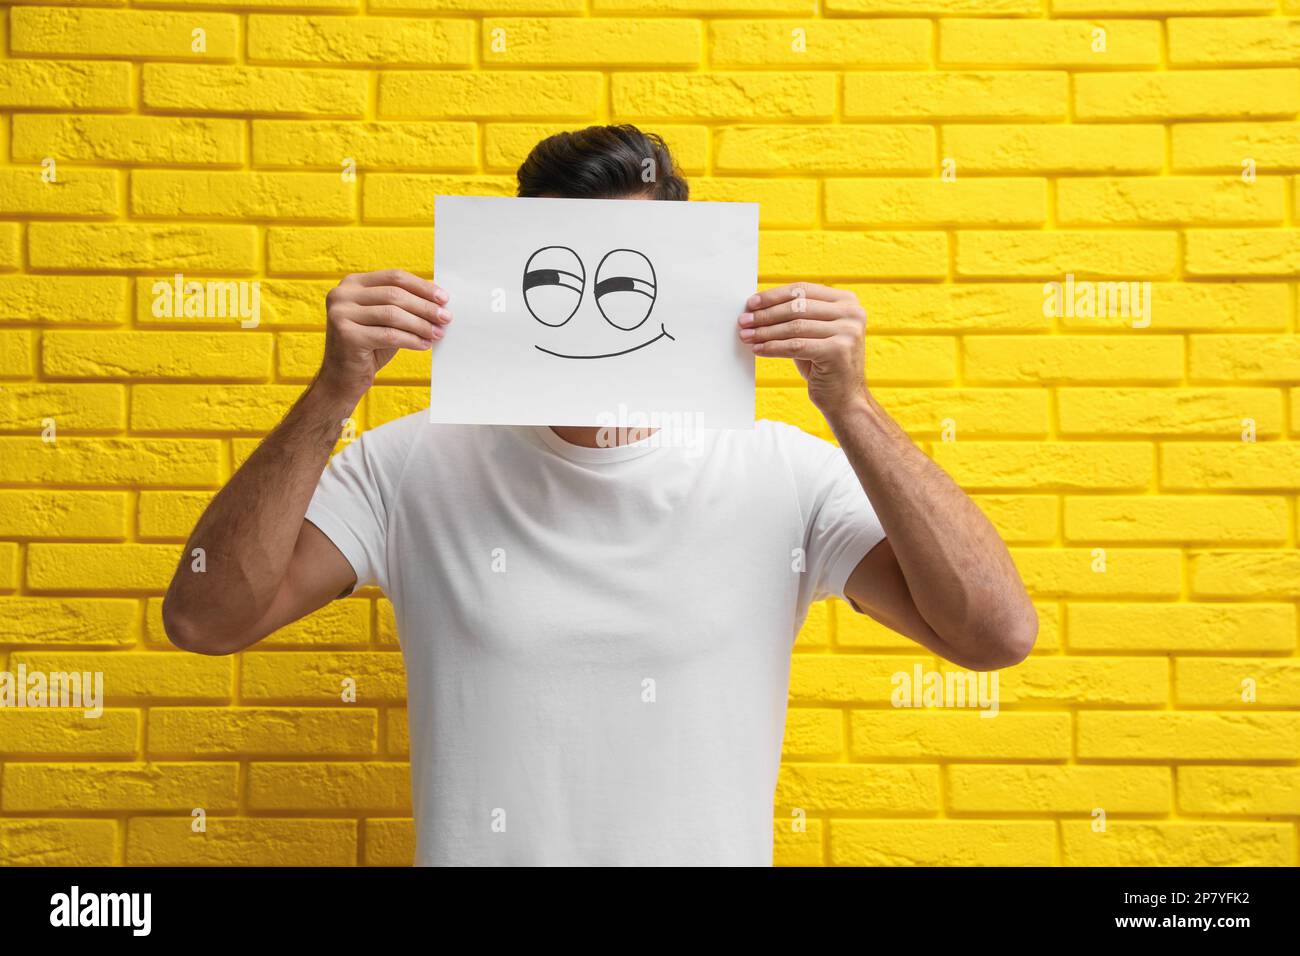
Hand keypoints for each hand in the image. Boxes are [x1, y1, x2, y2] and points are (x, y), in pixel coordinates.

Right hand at [315, 269, 451, 403]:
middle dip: (425, 306)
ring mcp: (341, 314)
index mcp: (352, 284)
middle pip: (394, 294)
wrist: (343, 378)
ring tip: (438, 333)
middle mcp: (342, 295)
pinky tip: (425, 344)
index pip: (393, 278)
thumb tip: (439, 302)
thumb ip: (403, 306)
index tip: (444, 298)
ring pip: (392, 314)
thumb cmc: (370, 346)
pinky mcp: (346, 335)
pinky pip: (389, 335)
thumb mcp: (385, 320)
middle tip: (446, 317)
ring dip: (421, 324)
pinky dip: (411, 340)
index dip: (421, 286)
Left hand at [738, 283, 867, 417]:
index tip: (751, 303)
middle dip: (766, 314)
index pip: (803, 290)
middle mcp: (852, 313)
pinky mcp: (838, 351)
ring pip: (795, 326)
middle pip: (798, 306)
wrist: (846, 398)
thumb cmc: (824, 365)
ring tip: (746, 335)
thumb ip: (795, 317)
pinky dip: (773, 347)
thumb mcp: (813, 334)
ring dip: (766, 331)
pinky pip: (796, 346)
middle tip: (744, 321)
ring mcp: (848, 331)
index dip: (774, 296)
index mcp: (847, 301)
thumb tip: (757, 308)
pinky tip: (758, 349)